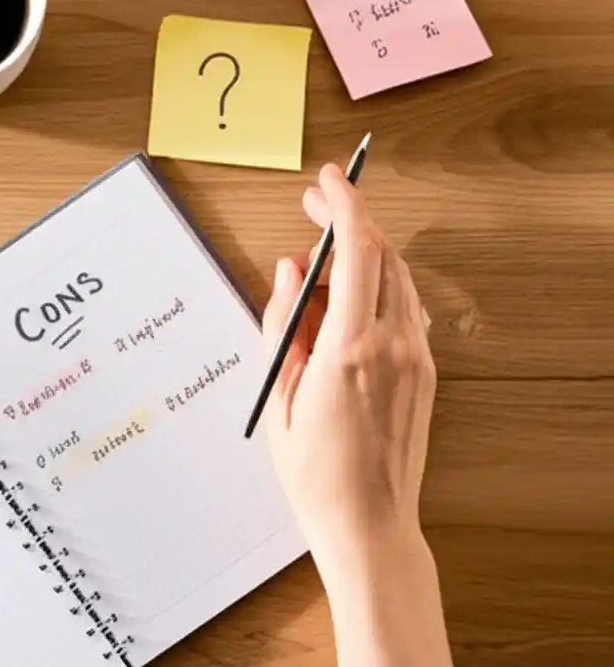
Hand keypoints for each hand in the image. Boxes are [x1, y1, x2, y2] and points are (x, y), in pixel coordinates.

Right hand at [260, 164, 435, 550]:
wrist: (368, 524)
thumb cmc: (315, 473)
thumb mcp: (281, 395)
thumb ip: (285, 324)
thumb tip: (291, 271)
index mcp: (351, 349)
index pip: (359, 252)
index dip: (344, 204)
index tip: (327, 179)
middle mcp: (393, 345)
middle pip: (382, 256)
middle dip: (349, 222)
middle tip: (314, 210)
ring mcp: (416, 359)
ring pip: (396, 280)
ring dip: (364, 256)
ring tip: (319, 266)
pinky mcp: (424, 373)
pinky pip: (404, 310)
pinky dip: (376, 289)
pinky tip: (345, 305)